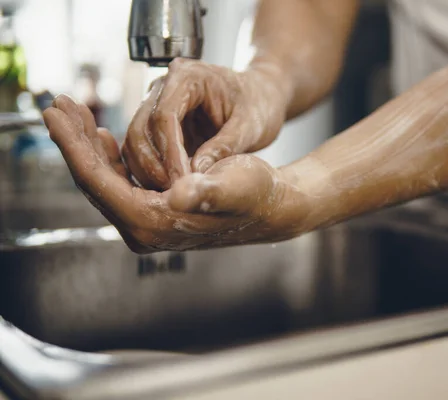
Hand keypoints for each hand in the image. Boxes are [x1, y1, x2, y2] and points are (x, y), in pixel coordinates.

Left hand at [43, 95, 306, 253]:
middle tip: (58, 107)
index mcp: (154, 222)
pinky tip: (104, 138)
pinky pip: (119, 183)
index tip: (55, 114)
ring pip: (103, 180)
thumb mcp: (234, 185)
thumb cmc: (255, 194)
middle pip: (94, 181)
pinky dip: (108, 158)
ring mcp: (147, 222)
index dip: (73, 146)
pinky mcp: (153, 212)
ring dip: (87, 147)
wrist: (270, 207)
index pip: (98, 182)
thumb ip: (206, 191)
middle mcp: (144, 228)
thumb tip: (178, 194)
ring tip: (75, 115)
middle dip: (74, 142)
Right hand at [123, 58, 290, 190]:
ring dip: (148, 171)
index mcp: (188, 77)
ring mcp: (157, 104)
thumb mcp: (250, 126)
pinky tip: (168, 190)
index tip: (182, 182)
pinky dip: (150, 171)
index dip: (169, 153)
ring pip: (135, 141)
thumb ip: (224, 147)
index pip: (164, 116)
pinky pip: (143, 150)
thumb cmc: (259, 104)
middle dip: (154, 165)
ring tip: (172, 196)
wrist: (259, 97)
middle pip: (140, 128)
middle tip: (175, 194)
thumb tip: (197, 172)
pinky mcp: (157, 124)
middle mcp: (165, 86)